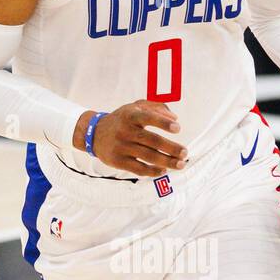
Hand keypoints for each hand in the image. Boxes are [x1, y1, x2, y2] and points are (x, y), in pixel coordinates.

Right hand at [73, 101, 188, 176]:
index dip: (163, 123)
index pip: (148, 118)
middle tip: (185, 153)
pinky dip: (152, 171)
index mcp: (130, 116)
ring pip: (148, 156)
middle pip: (152, 141)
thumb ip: (155, 108)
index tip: (178, 128)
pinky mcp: (118, 161)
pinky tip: (163, 170)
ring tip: (180, 164)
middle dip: (171, 148)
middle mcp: (125, 131)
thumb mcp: (135, 108)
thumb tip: (174, 118)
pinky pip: (138, 168)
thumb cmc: (122, 120)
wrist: (94, 134)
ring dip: (167, 162)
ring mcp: (121, 147)